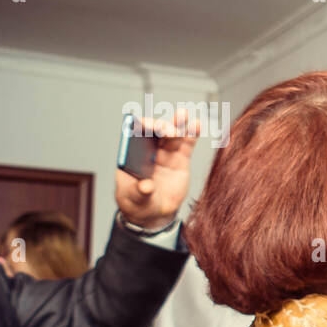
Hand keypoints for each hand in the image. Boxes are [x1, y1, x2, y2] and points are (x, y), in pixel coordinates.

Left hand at [114, 108, 199, 227]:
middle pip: (154, 133)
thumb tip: (146, 186)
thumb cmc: (139, 203)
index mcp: (131, 155)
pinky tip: (196, 124)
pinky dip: (191, 134)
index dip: (139, 128)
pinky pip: (186, 145)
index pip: (133, 136)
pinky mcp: (180, 160)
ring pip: (171, 135)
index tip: (145, 125)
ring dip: (176, 123)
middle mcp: (148, 151)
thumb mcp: (135, 199)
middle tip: (169, 132)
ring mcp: (165, 154)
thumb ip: (140, 192)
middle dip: (161, 128)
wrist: (155, 213)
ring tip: (182, 114)